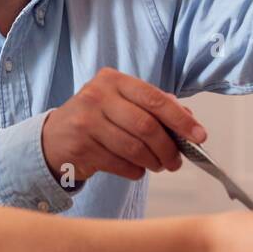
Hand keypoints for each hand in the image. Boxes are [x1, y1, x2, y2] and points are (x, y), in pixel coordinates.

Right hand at [41, 68, 204, 183]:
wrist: (53, 138)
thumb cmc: (95, 119)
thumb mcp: (120, 104)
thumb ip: (153, 107)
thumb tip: (189, 120)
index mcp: (113, 80)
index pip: (155, 99)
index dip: (181, 119)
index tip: (199, 136)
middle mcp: (97, 96)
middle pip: (146, 126)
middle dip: (168, 148)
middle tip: (176, 161)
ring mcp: (86, 121)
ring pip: (134, 148)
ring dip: (153, 162)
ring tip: (158, 166)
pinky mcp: (81, 147)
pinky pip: (121, 164)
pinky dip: (135, 171)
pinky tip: (136, 169)